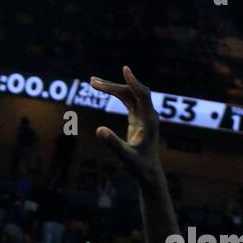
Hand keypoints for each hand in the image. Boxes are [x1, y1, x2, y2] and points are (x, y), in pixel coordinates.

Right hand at [90, 66, 165, 190]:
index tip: (125, 69)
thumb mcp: (125, 157)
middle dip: (113, 86)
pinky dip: (114, 94)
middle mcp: (148, 114)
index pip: (143, 95)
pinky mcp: (137, 117)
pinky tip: (102, 89)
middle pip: (132, 92)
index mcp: (149, 121)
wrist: (148, 172)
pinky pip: (126, 100)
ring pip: (128, 95)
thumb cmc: (140, 167)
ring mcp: (143, 115)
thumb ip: (113, 143)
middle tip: (92, 82)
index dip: (134, 82)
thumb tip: (99, 130)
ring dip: (112, 87)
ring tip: (92, 82)